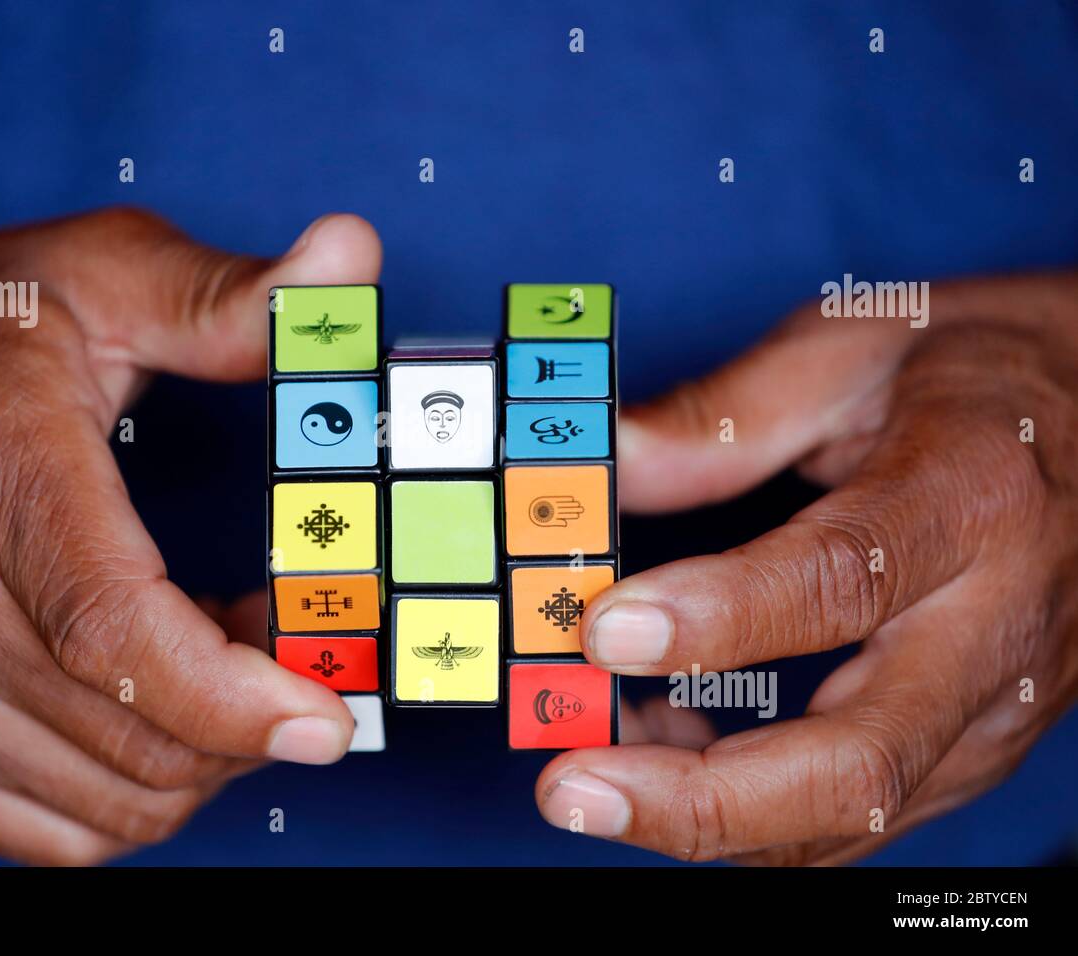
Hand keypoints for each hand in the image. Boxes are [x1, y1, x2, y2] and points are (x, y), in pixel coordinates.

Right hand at [0, 207, 380, 863]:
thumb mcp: (95, 276)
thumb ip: (233, 295)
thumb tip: (350, 258)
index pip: (119, 637)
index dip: (240, 700)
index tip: (327, 714)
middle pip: (138, 739)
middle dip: (251, 715)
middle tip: (285, 637)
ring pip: (110, 804)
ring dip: (201, 754)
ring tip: (213, 657)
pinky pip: (51, 832)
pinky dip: (131, 791)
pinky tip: (145, 705)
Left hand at [537, 272, 1077, 863]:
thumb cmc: (982, 371)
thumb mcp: (856, 348)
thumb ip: (725, 419)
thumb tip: (604, 463)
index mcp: (971, 495)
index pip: (841, 581)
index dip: (716, 620)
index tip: (602, 633)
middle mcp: (1000, 620)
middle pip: (860, 762)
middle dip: (701, 800)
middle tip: (570, 785)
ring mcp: (999, 699)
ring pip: (857, 812)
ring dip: (711, 817)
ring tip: (592, 770)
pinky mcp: (980, 737)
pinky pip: (864, 807)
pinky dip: (755, 810)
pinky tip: (669, 754)